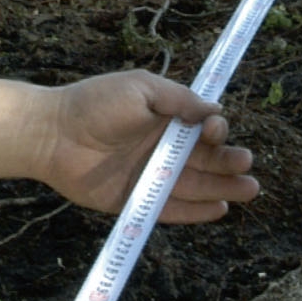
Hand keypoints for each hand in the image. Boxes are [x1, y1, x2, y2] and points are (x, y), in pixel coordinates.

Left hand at [38, 72, 257, 221]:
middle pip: (205, 160)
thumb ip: (179, 99)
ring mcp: (149, 176)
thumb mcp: (141, 88)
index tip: (216, 130)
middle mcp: (161, 149)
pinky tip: (219, 210)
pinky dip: (194, 212)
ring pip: (194, 186)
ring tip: (248, 191)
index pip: (202, 128)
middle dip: (229, 163)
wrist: (52, 134)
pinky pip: (170, 209)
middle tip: (248, 169)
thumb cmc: (94, 104)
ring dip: (222, 189)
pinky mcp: (135, 200)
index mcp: (165, 119)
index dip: (216, 130)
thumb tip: (215, 109)